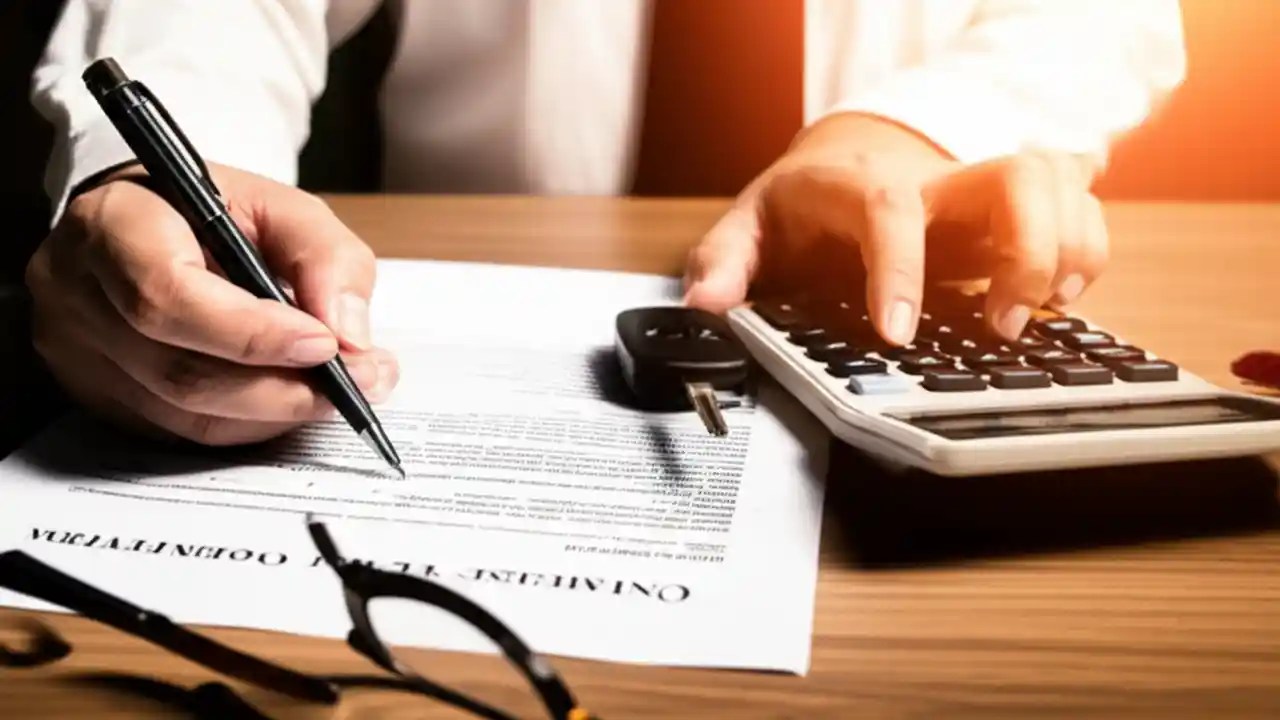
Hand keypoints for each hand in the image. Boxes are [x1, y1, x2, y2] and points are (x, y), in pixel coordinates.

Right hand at [25, 162, 398, 445]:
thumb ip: (326, 257)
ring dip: (278, 412)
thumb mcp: (280, 207)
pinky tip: (289, 400)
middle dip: (285, 386)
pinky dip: (249, 424)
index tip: (326, 343)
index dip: (253, 333)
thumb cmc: (212, 213)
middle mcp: (77, 291)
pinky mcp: (96, 395)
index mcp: (113, 223)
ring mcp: (77, 352)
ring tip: (340, 391)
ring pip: (186, 414)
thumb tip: (348, 334)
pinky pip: (181, 432)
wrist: (151, 226)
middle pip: (181, 370)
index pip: (169, 295)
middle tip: (362, 381)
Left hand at [683, 113, 1106, 343]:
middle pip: (1013, 176)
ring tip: (1039, 316)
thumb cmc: (803, 207)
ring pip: (1059, 183)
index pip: (888, 210)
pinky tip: (1058, 300)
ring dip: (1069, 250)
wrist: (846, 167)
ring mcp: (981, 193)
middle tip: (1001, 326)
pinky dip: (1087, 253)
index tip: (896, 332)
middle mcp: (935, 181)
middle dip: (1026, 249)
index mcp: (862, 185)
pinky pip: (1079, 208)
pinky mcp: (1015, 211)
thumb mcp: (750, 227)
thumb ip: (724, 261)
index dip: (899, 268)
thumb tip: (706, 304)